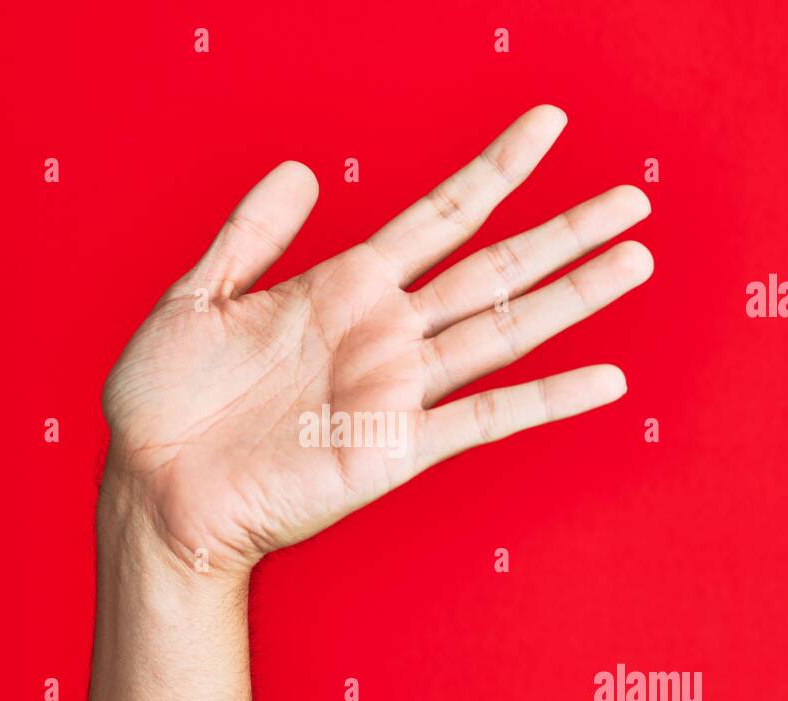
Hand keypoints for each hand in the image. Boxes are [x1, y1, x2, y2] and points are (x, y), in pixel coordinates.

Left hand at [101, 105, 652, 573]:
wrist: (151, 489)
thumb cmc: (164, 402)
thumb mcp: (197, 295)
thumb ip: (252, 234)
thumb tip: (299, 168)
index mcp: (342, 288)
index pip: (440, 215)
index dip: (496, 170)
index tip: (547, 124)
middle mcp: (383, 334)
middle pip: (493, 268)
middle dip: (565, 231)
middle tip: (634, 198)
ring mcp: (395, 391)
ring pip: (504, 329)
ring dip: (573, 296)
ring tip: (637, 259)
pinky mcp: (394, 450)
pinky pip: (485, 419)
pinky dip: (547, 398)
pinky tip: (605, 379)